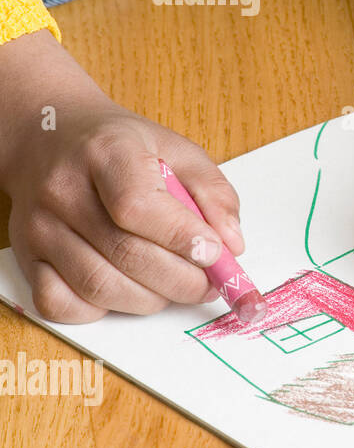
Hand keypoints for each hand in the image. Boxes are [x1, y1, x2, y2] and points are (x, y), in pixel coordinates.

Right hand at [0, 31, 242, 322]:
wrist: (49, 137)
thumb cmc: (121, 147)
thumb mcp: (178, 151)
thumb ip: (213, 193)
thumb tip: (232, 245)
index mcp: (107, 153)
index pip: (137, 207)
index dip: (181, 238)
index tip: (215, 254)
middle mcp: (64, 190)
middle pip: (124, 254)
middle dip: (181, 280)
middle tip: (209, 284)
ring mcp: (39, 227)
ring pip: (98, 286)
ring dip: (151, 299)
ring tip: (175, 286)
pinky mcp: (27, 258)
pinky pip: (60, 304)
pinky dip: (102, 310)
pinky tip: (128, 290)